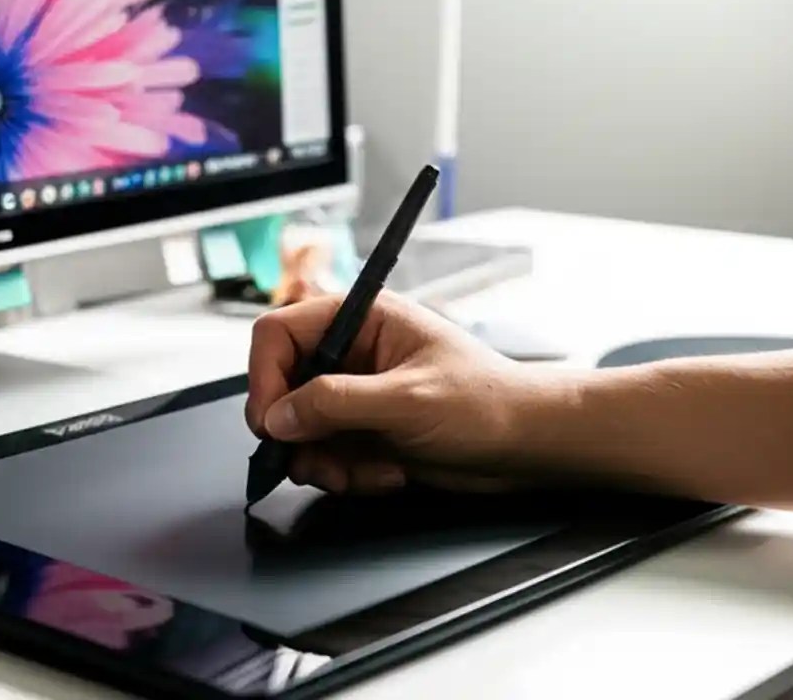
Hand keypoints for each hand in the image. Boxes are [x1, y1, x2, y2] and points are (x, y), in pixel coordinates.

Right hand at [246, 292, 567, 494]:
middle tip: (312, 461)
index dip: (264, 377)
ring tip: (360, 472)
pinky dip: (345, 474)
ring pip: (298, 430)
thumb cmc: (488, 403)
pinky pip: (325, 456)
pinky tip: (385, 473)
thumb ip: (335, 404)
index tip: (270, 422)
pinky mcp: (364, 431)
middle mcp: (351, 353)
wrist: (528, 445)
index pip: (279, 333)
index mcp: (361, 319)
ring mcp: (355, 395)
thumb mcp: (407, 401)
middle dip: (295, 432)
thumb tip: (278, 415)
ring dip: (322, 461)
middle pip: (280, 386)